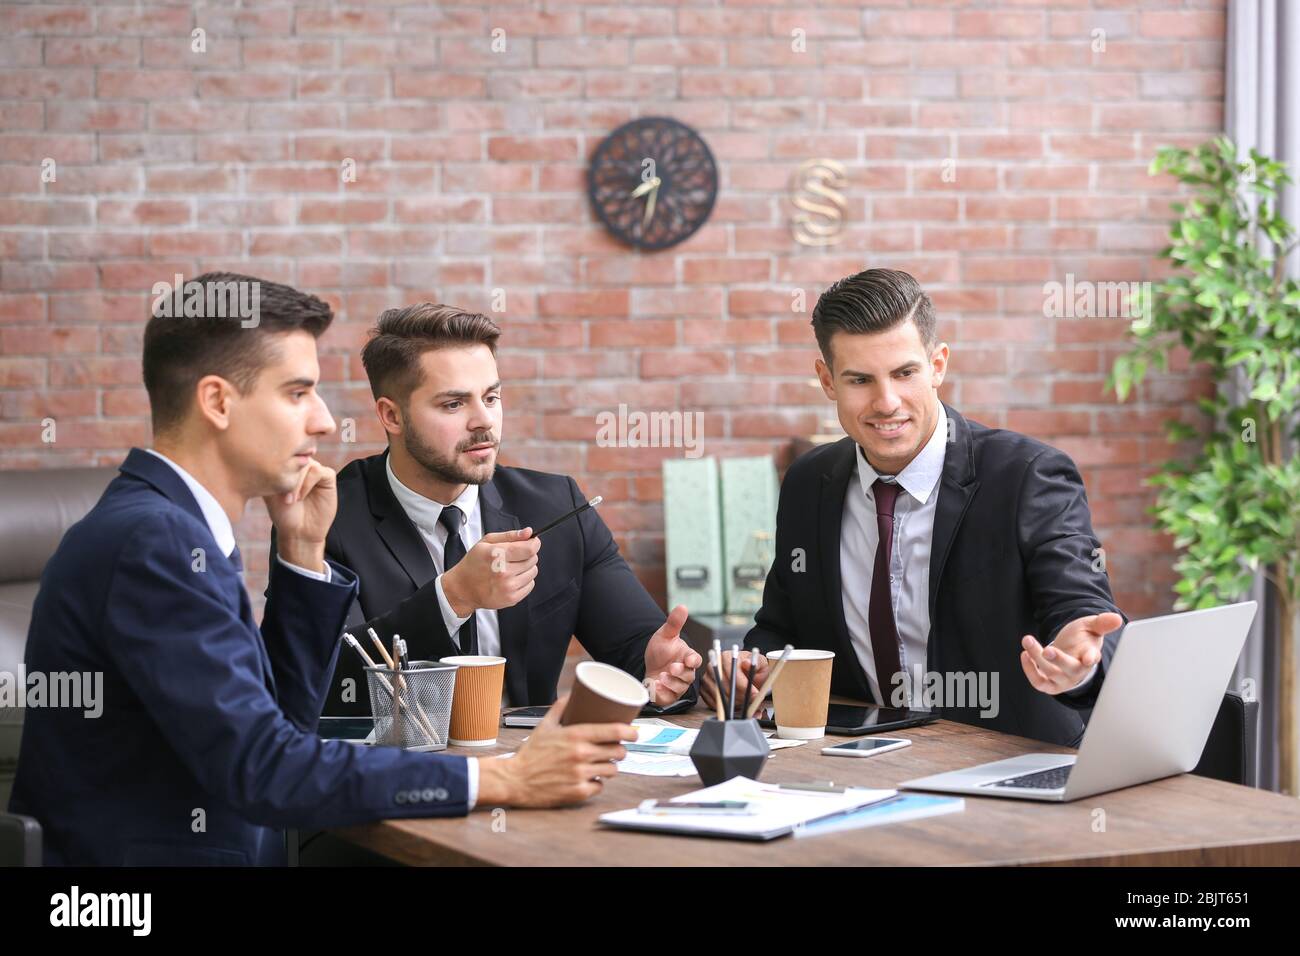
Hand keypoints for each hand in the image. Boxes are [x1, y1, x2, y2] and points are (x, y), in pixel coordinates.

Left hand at [264, 459, 335, 571]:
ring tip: (291, 500)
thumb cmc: (283, 513)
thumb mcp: (271, 490)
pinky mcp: (327, 477)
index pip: (281, 452)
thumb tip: (278, 456)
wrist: (299, 531)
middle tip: (284, 497)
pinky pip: (319, 471)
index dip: (275, 466)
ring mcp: (314, 469)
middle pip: (294, 456)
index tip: (269, 486)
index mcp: (286, 464)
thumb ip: (274, 471)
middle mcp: (300, 465)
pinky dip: (308, 483)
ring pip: (306, 463)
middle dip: (288, 476)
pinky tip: (301, 497)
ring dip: (297, 482)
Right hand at [441, 528, 539, 616]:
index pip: (529, 549)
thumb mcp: (486, 542)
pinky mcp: (511, 599)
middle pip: (532, 559)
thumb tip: (528, 532)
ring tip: (510, 568)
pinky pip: (530, 585)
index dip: (534, 544)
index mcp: (497, 555)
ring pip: (533, 572)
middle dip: (526, 555)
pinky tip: (511, 579)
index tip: (532, 542)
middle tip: (513, 557)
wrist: (462, 588)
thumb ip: (510, 535)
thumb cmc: (473, 564)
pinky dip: (524, 581)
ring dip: (526, 568)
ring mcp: (508, 587)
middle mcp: (503, 572)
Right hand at [475, 694, 635, 807]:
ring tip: (603, 763)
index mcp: (576, 736)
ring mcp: (581, 775)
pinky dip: (597, 783)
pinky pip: (599, 787)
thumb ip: (560, 707)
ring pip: (612, 770)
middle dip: (620, 750)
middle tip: (615, 749)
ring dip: (610, 766)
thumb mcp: (544, 725)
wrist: (514, 779)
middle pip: (618, 752)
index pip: (614, 731)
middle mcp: (581, 755)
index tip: (635, 732)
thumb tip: (572, 693)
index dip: (630, 731)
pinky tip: (590, 778)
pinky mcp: (578, 793)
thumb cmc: (530, 753)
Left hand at [642, 605, 701, 705]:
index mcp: (687, 657)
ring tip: (661, 676)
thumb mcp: (665, 635)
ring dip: (671, 682)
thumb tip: (682, 606)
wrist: (648, 666)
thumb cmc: (661, 651)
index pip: (695, 660)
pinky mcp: (669, 695)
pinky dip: (663, 692)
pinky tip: (657, 685)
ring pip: (680, 687)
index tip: (689, 660)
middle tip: (671, 668)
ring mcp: (678, 685)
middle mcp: (685, 672)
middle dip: (680, 672)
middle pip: (689, 675)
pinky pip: (670, 697)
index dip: (693, 660)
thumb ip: (674, 623)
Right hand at [701, 649, 769, 713]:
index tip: (754, 693)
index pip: (731, 671)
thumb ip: (755, 663)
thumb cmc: (754, 670)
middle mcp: (712, 666)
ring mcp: (706, 679)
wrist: (749, 677)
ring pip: (719, 696)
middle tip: (752, 700)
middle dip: (740, 696)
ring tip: (745, 701)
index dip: (743, 684)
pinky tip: (736, 704)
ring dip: (734, 703)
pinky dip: (726, 708)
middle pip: (723, 685)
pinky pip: (713, 703)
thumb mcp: (760, 664)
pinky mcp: (704, 691)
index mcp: (725, 656)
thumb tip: (746, 663)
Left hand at [1020, 612, 1122, 695]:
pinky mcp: (1050, 684)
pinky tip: (1025, 654)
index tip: (1090, 658)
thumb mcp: (1091, 627)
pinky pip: (1039, 682)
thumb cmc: (1082, 639)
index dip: (1091, 659)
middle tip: (1046, 650)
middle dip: (1058, 660)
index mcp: (1090, 657)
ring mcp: (1063, 679)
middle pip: (1069, 669)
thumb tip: (1117, 618)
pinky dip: (1029, 670)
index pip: (1092, 660)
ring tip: (1027, 640)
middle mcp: (1077, 671)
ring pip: (1050, 673)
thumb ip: (1102, 623)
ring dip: (1036, 658)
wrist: (1070, 653)